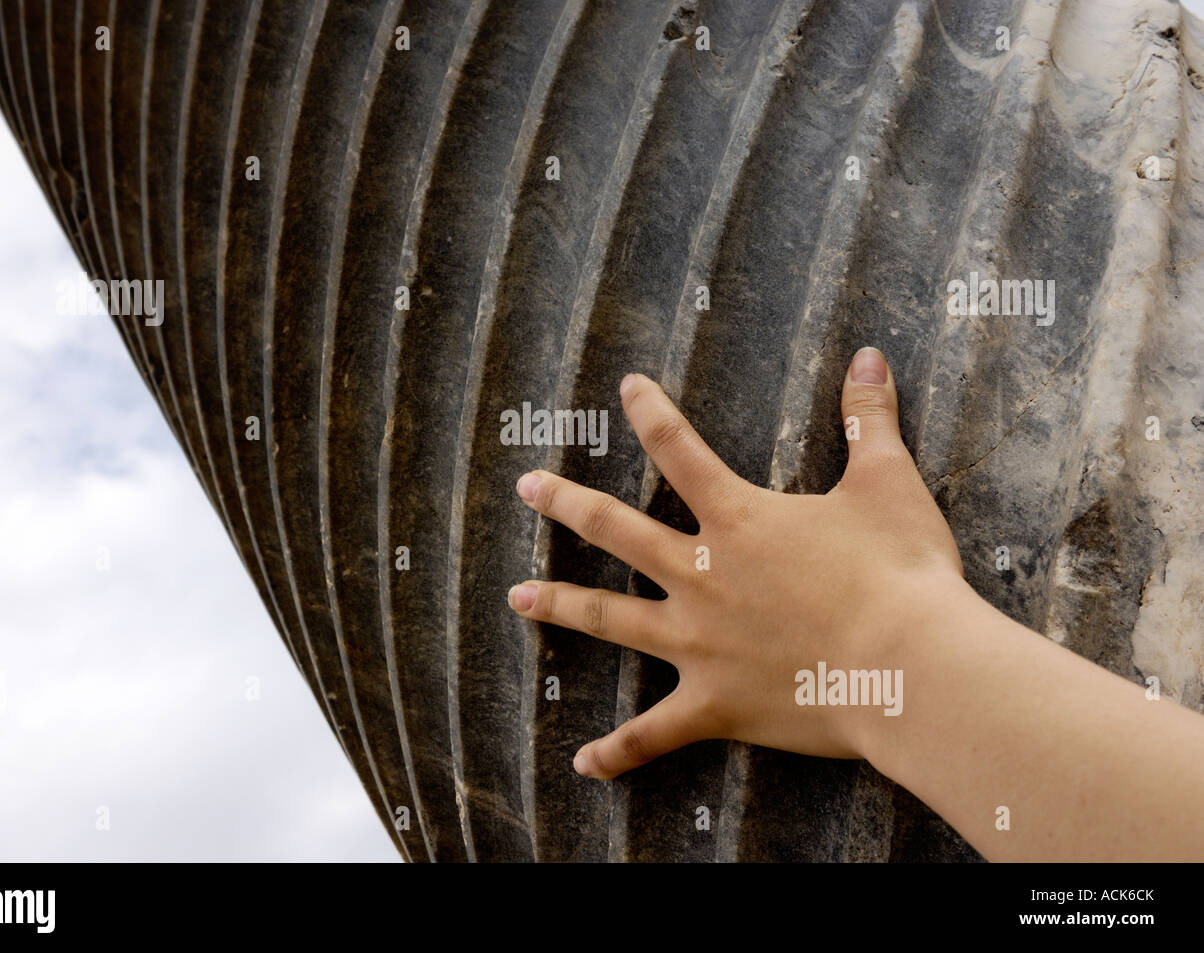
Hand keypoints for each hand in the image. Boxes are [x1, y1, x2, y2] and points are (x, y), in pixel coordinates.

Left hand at [507, 347, 964, 778]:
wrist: (911, 667)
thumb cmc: (902, 574)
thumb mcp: (887, 483)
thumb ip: (868, 417)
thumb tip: (869, 355)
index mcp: (737, 521)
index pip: (679, 450)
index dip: (651, 412)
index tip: (626, 387)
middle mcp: (701, 576)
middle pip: (616, 531)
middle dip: (566, 504)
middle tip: (526, 486)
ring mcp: (698, 644)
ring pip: (612, 620)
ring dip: (561, 605)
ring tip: (516, 597)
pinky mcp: (714, 703)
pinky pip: (654, 734)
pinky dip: (619, 751)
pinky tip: (584, 763)